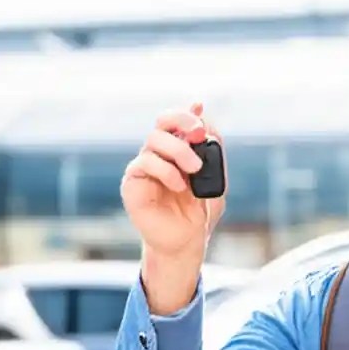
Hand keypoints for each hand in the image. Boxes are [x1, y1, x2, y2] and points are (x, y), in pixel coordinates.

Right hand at [121, 102, 227, 258]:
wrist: (188, 241)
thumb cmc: (199, 212)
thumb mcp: (215, 180)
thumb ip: (213, 152)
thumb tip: (207, 122)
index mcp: (177, 150)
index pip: (175, 121)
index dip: (186, 112)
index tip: (199, 108)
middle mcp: (158, 154)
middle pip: (162, 123)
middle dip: (181, 122)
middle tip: (199, 135)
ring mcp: (144, 167)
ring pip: (153, 140)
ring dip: (178, 150)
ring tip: (195, 170)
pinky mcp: (133, 183)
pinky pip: (144, 164)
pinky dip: (165, 170)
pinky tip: (179, 186)